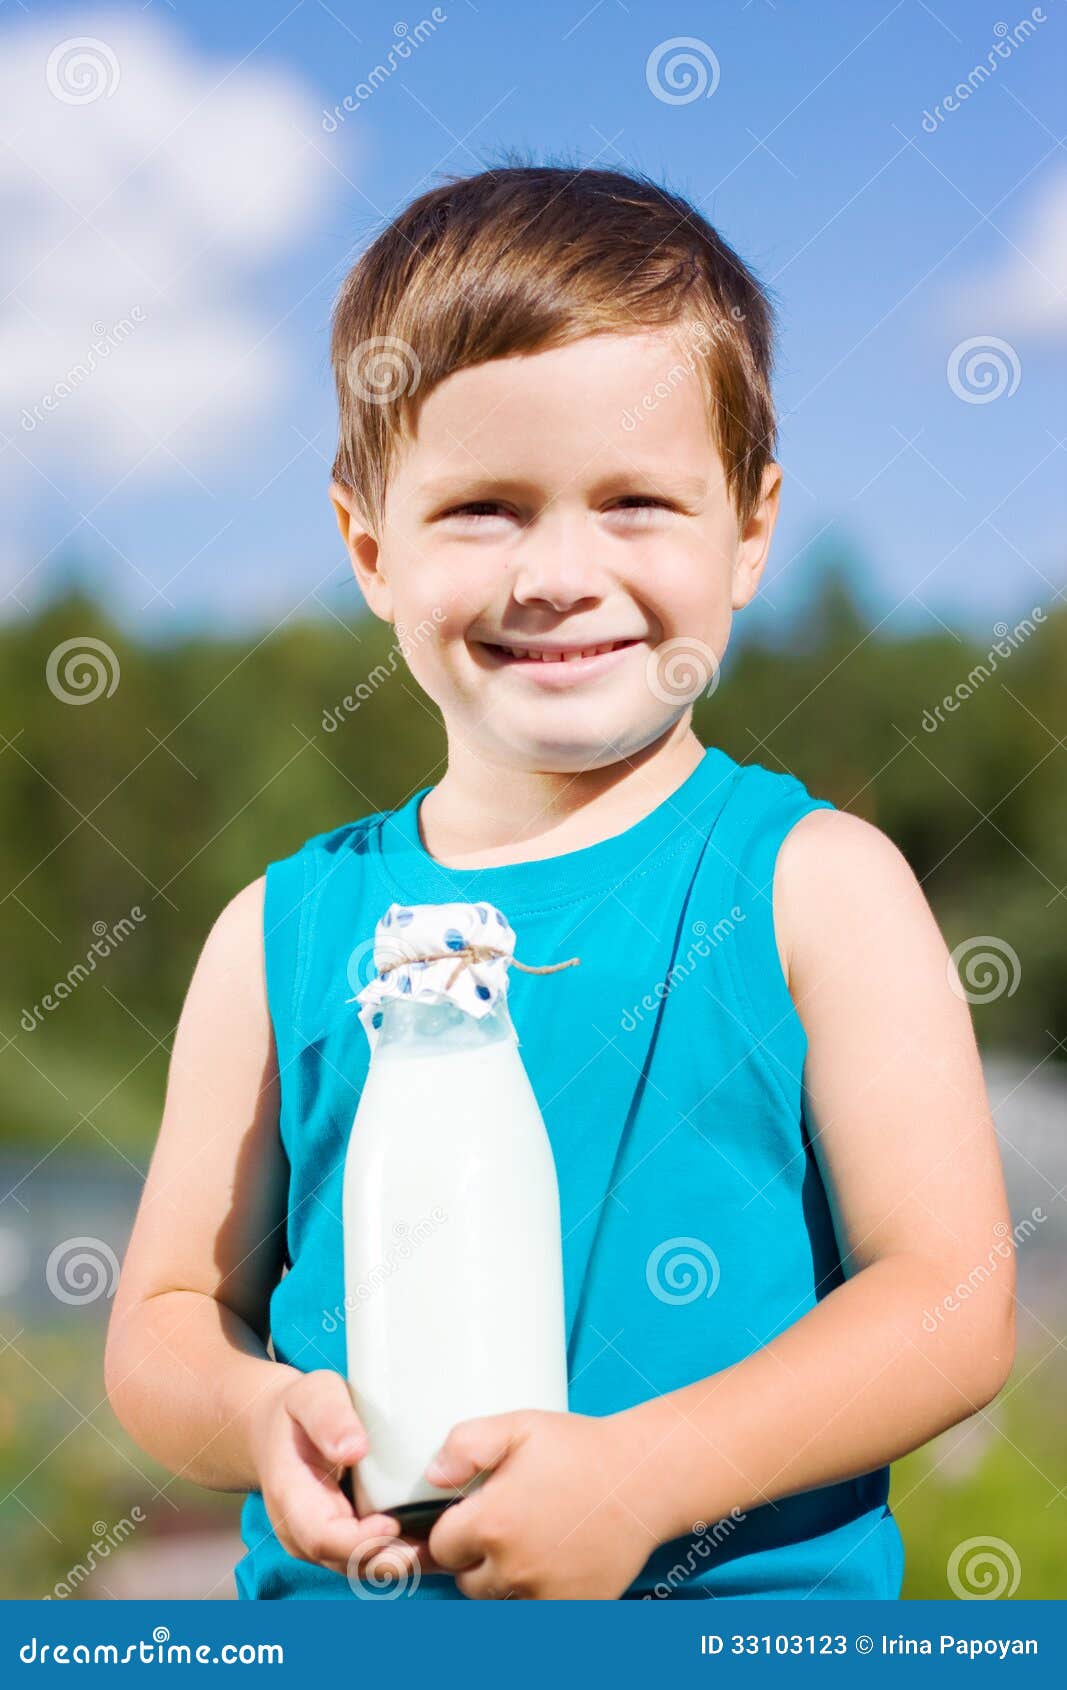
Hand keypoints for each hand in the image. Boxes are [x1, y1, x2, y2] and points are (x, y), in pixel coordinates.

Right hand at [248, 1369, 445, 1584]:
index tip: (394, 1523)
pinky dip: (401, 1554)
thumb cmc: (298, 1409)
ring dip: (403, 1562)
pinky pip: (368, 1557)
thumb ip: (330, 1417)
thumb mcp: (311, 1395)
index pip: (321, 1538)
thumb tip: (354, 1450)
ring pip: (362, 1567)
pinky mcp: (339, 1541)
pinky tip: (434, 1539)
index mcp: (291, 1498)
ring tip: (444, 1544)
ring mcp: (319, 1542)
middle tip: (437, 1544)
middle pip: (347, 1562)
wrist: (277, 1428)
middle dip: (392, 1559)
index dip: (360, 1541)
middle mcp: (301, 1531)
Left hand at [424, 1409, 660, 1598]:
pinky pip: (534, 1611)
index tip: (476, 1512)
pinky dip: (537, 1593)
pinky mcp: (571, 1610)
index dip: (455, 1526)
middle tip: (508, 1524)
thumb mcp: (518, 1426)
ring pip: (499, 1599)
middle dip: (477, 1555)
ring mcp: (543, 1595)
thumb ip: (465, 1444)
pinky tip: (554, 1560)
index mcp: (492, 1523)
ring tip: (532, 1540)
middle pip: (466, 1579)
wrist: (643, 1479)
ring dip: (504, 1578)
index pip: (441, 1546)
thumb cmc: (580, 1450)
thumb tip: (432, 1476)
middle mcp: (513, 1568)